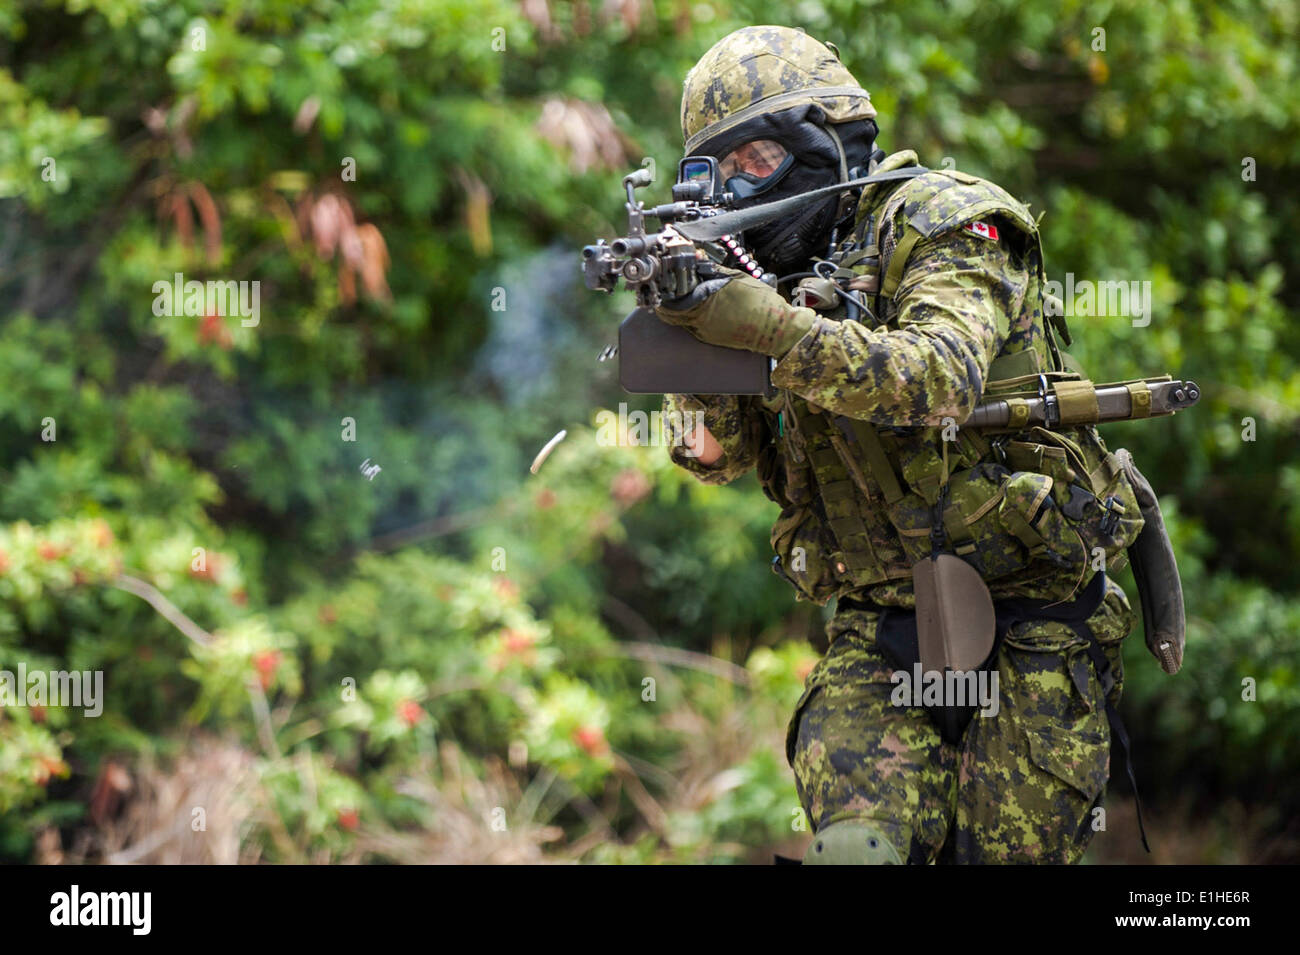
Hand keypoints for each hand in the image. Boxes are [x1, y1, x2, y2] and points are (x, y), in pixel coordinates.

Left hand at [656, 272, 815, 357]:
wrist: (776, 329)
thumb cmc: (762, 304)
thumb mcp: (738, 278)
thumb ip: (714, 270)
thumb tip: (699, 262)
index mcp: (707, 301)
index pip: (674, 294)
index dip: (670, 283)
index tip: (671, 275)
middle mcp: (702, 320)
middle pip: (671, 309)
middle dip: (668, 297)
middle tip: (672, 286)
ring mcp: (704, 331)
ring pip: (680, 318)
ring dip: (678, 307)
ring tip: (685, 295)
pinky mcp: (710, 338)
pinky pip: (692, 325)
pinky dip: (692, 315)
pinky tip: (700, 306)